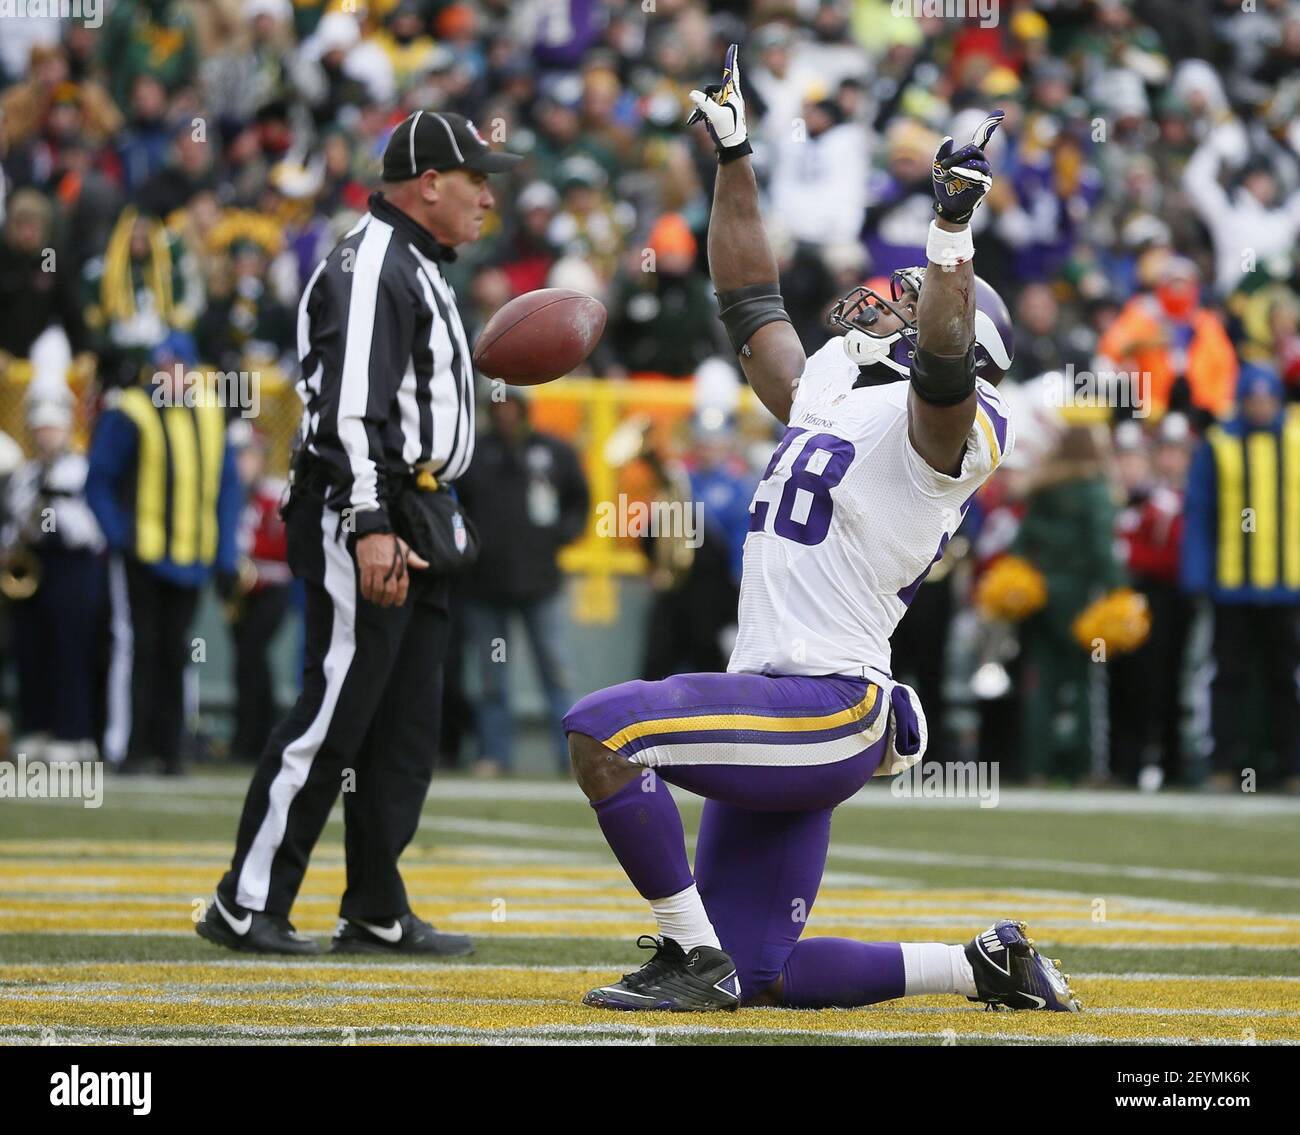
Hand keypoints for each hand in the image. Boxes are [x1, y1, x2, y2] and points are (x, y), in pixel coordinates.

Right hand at [356, 532, 428, 607]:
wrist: (373, 532)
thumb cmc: (389, 541)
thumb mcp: (404, 549)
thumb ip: (415, 560)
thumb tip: (426, 565)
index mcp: (400, 564)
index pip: (403, 584)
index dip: (400, 597)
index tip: (397, 604)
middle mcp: (389, 568)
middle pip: (389, 590)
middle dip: (387, 600)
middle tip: (385, 604)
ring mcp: (377, 568)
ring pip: (377, 589)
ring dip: (376, 598)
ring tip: (376, 601)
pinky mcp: (366, 568)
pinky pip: (365, 584)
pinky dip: (366, 592)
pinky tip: (367, 595)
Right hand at [688, 43, 749, 161]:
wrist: (733, 148)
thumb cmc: (728, 132)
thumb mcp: (714, 116)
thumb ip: (703, 103)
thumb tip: (692, 94)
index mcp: (733, 95)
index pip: (730, 73)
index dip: (731, 59)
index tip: (733, 46)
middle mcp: (732, 97)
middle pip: (714, 89)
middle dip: (707, 99)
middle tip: (708, 115)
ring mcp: (728, 105)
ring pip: (711, 99)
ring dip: (705, 109)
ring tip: (711, 123)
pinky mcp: (724, 112)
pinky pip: (711, 108)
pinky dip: (706, 114)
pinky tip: (709, 126)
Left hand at [932, 109, 1003, 224]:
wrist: (947, 204)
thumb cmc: (945, 183)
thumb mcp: (940, 165)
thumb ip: (942, 152)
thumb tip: (949, 138)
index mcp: (971, 155)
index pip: (983, 137)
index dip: (991, 125)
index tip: (1000, 112)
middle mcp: (981, 161)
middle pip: (974, 149)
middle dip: (958, 155)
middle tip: (944, 165)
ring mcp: (984, 173)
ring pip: (976, 163)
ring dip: (959, 166)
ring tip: (948, 172)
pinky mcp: (984, 184)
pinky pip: (977, 176)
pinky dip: (965, 174)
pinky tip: (956, 173)